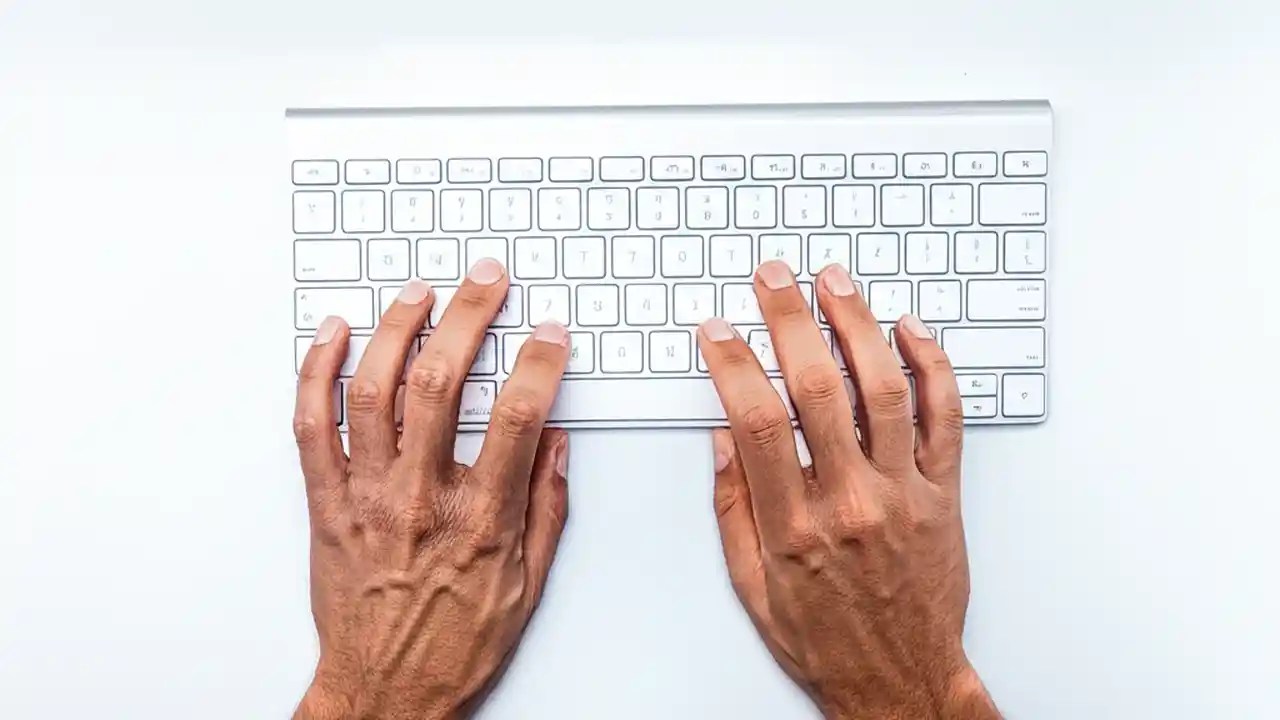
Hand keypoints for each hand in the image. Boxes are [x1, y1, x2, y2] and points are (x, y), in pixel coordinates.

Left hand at [291, 260, 570, 719]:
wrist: (384, 692)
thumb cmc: (455, 644)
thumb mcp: (528, 583)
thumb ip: (545, 505)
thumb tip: (556, 439)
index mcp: (480, 519)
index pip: (516, 416)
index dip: (539, 361)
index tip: (551, 332)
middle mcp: (419, 499)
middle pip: (439, 383)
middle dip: (468, 317)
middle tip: (487, 281)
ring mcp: (366, 497)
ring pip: (373, 391)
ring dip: (397, 328)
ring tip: (420, 293)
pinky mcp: (325, 503)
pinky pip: (311, 425)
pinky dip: (318, 371)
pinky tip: (335, 335)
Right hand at [700, 260, 998, 719]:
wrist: (901, 682)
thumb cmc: (826, 638)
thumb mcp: (752, 586)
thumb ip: (734, 508)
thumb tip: (725, 437)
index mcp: (794, 526)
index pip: (757, 421)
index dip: (733, 363)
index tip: (718, 331)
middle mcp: (850, 502)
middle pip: (817, 388)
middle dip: (790, 319)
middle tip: (774, 278)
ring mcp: (903, 494)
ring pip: (884, 389)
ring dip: (858, 324)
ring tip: (835, 283)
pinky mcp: (943, 494)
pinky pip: (945, 417)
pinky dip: (932, 366)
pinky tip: (910, 330)